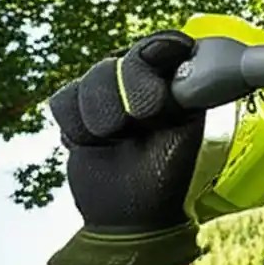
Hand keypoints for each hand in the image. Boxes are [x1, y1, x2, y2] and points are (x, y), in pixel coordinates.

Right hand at [47, 30, 205, 264]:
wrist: (131, 219)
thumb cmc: (170, 178)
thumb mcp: (188, 132)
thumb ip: (188, 92)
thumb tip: (200, 56)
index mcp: (176, 84)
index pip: (165, 45)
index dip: (161, 49)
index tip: (165, 58)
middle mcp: (141, 84)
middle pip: (123, 58)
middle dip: (131, 86)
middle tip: (141, 117)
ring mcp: (107, 98)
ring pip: (91, 78)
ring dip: (102, 113)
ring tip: (114, 139)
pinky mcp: (77, 114)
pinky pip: (63, 100)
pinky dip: (76, 125)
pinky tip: (93, 144)